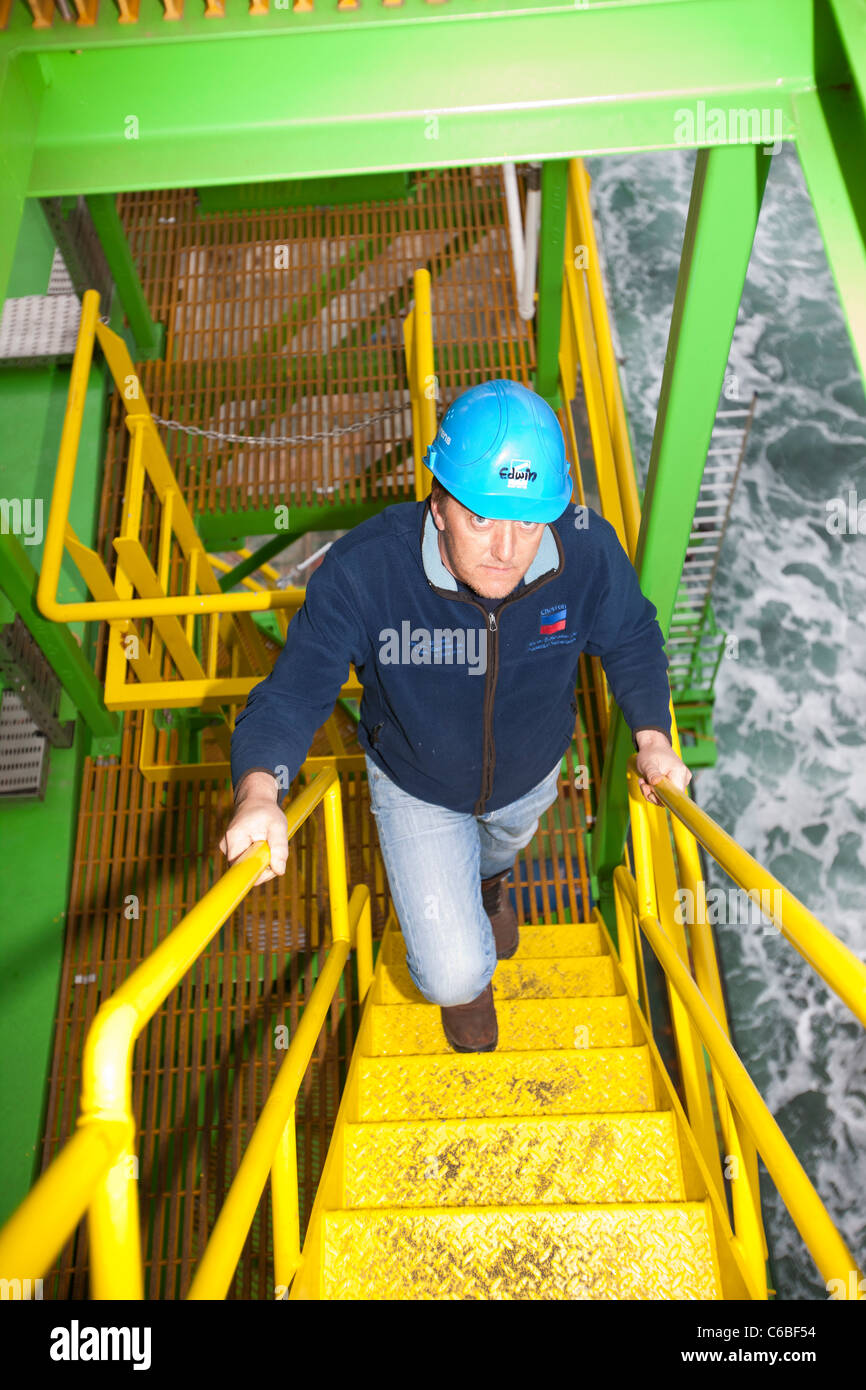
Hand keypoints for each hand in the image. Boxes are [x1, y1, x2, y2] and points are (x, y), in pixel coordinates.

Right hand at [219, 771, 288, 885]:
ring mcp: (227, 848)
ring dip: (260, 862)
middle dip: (262, 867)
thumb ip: (280, 848)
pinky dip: (256, 858)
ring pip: (245, 867)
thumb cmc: (266, 811)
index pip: (239, 869)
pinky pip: (244, 862)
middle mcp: (226, 845)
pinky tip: (261, 846)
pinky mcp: (231, 850)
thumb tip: (279, 871)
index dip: (255, 875)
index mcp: (234, 838)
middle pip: (243, 870)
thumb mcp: (278, 825)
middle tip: (275, 853)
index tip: (268, 870)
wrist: (255, 798)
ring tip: (268, 845)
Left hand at [634, 731, 691, 806]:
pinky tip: (649, 780)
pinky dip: (655, 789)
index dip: (662, 798)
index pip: (675, 795)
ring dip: (652, 791)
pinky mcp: (676, 781)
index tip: (650, 790)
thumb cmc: (650, 753)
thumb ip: (652, 774)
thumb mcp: (648, 764)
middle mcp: (684, 777)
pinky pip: (665, 792)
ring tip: (645, 780)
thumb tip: (657, 783)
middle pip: (669, 797)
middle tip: (644, 783)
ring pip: (666, 796)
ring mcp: (681, 779)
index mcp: (679, 772)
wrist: (653, 744)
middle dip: (653, 793)